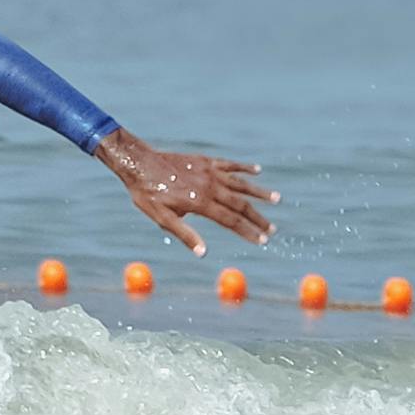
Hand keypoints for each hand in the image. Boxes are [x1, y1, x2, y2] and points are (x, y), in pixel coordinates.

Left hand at [95, 128, 270, 253]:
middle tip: (273, 229)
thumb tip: (204, 253)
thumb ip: (185, 234)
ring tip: (277, 199)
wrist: (138, 163)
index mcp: (200, 203)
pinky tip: (257, 170)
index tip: (263, 240)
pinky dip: (244, 168)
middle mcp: (209, 186)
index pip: (231, 221)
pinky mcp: (205, 161)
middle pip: (240, 204)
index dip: (248, 232)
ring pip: (240, 183)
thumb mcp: (161, 218)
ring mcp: (209, 171)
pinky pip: (229, 164)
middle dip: (258, 217)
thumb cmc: (147, 193)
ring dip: (259, 192)